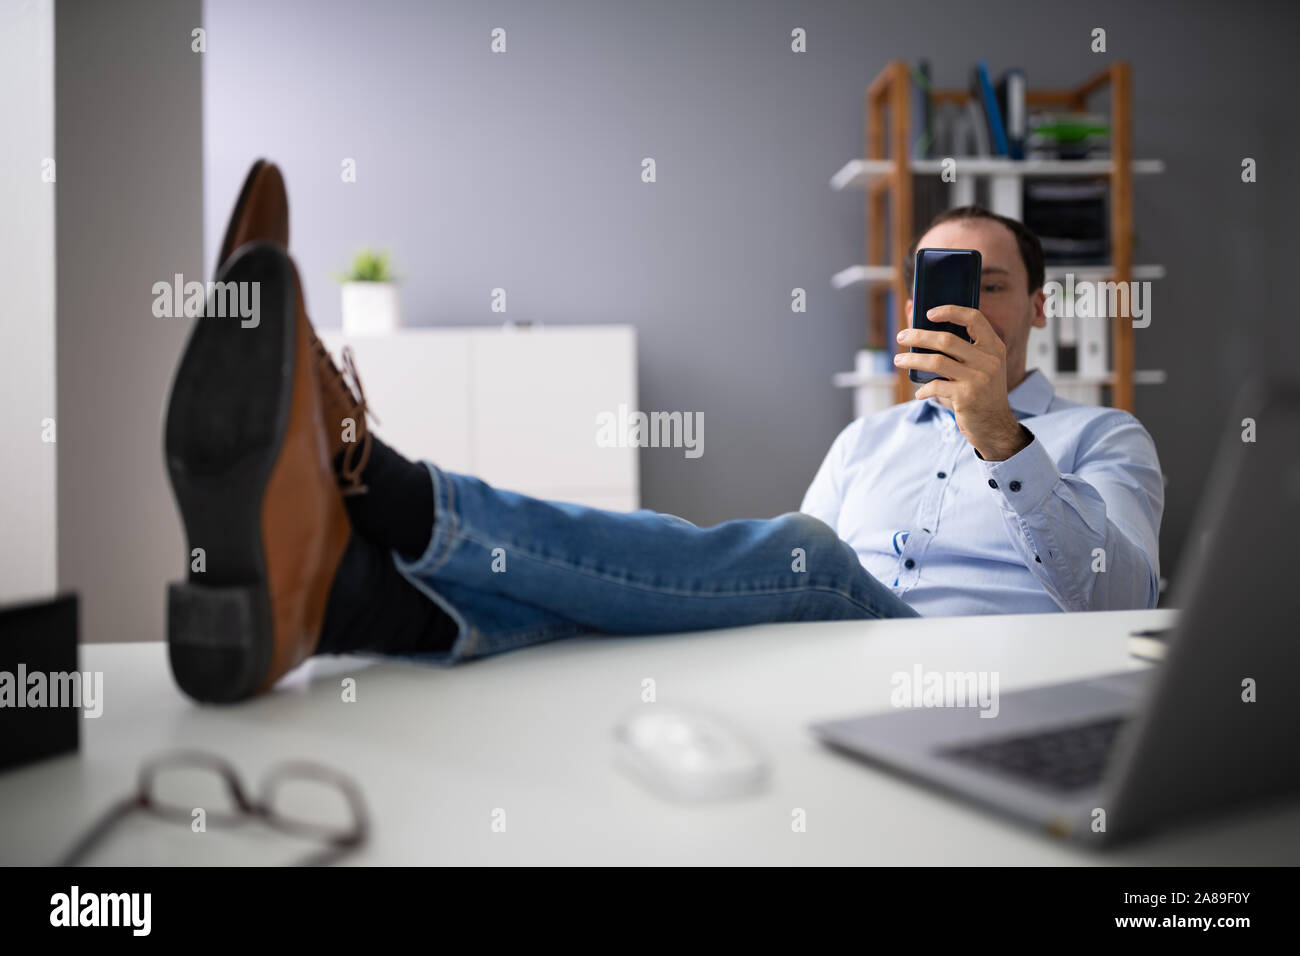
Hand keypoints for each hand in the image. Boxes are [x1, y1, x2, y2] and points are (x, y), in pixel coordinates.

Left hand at [894, 306, 1029, 460]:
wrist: (995, 426)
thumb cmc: (980, 391)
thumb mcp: (977, 366)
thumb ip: (955, 346)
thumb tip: (916, 315)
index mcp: (994, 346)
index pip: (974, 318)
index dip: (950, 311)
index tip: (929, 313)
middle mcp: (989, 360)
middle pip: (947, 339)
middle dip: (919, 336)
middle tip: (901, 336)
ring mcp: (978, 378)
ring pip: (937, 361)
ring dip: (913, 360)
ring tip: (898, 360)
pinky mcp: (967, 397)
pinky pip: (936, 386)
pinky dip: (924, 389)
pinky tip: (919, 393)